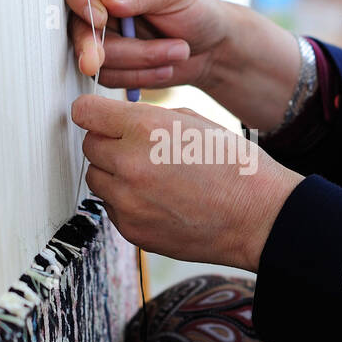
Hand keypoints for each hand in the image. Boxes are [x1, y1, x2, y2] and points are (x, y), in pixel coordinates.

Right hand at [65, 0, 301, 132]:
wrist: (213, 48)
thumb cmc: (196, 8)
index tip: (100, 18)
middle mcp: (99, 3)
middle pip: (76, 24)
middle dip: (93, 45)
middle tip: (98, 62)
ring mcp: (101, 36)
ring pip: (95, 56)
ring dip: (139, 60)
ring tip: (179, 50)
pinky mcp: (110, 65)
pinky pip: (109, 78)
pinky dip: (140, 76)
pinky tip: (166, 68)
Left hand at [72, 93, 303, 271]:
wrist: (256, 216)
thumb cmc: (233, 165)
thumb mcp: (192, 121)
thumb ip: (147, 118)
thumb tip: (119, 120)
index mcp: (144, 129)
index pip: (85, 112)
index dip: (93, 113)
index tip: (99, 117)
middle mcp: (129, 164)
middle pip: (89, 146)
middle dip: (109, 144)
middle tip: (139, 149)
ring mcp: (127, 202)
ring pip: (97, 178)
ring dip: (115, 174)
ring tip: (152, 176)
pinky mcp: (131, 229)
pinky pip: (111, 207)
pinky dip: (127, 201)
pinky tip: (159, 199)